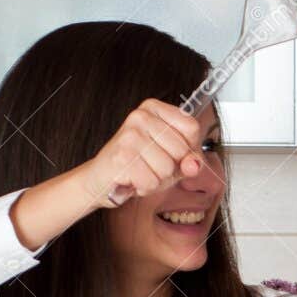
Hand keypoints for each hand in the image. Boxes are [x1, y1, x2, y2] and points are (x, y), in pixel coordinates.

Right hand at [74, 99, 204, 209]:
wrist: (102, 179)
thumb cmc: (138, 166)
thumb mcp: (172, 160)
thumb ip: (189, 159)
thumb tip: (194, 164)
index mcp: (154, 109)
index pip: (192, 127)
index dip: (188, 149)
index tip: (169, 152)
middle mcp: (140, 116)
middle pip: (182, 150)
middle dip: (171, 167)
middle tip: (151, 164)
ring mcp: (130, 135)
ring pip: (168, 168)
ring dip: (157, 179)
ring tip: (141, 171)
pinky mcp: (122, 155)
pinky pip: (152, 182)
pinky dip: (145, 187)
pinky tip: (133, 178)